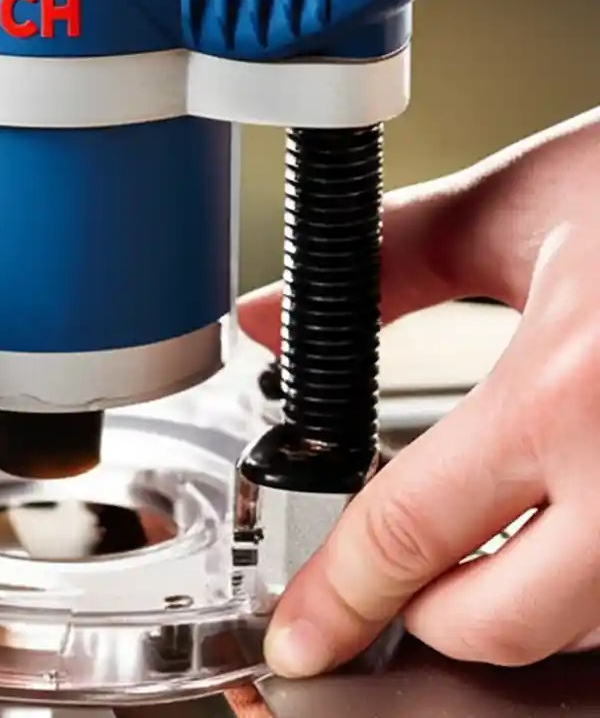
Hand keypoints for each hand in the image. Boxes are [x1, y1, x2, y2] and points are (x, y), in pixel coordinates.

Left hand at [240, 107, 599, 676]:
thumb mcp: (529, 205)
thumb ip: (386, 265)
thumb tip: (272, 316)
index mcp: (569, 391)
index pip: (409, 532)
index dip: (335, 597)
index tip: (302, 634)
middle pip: (496, 625)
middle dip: (425, 611)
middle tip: (401, 565)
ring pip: (582, 630)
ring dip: (516, 598)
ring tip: (495, 524)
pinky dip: (589, 580)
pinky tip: (572, 512)